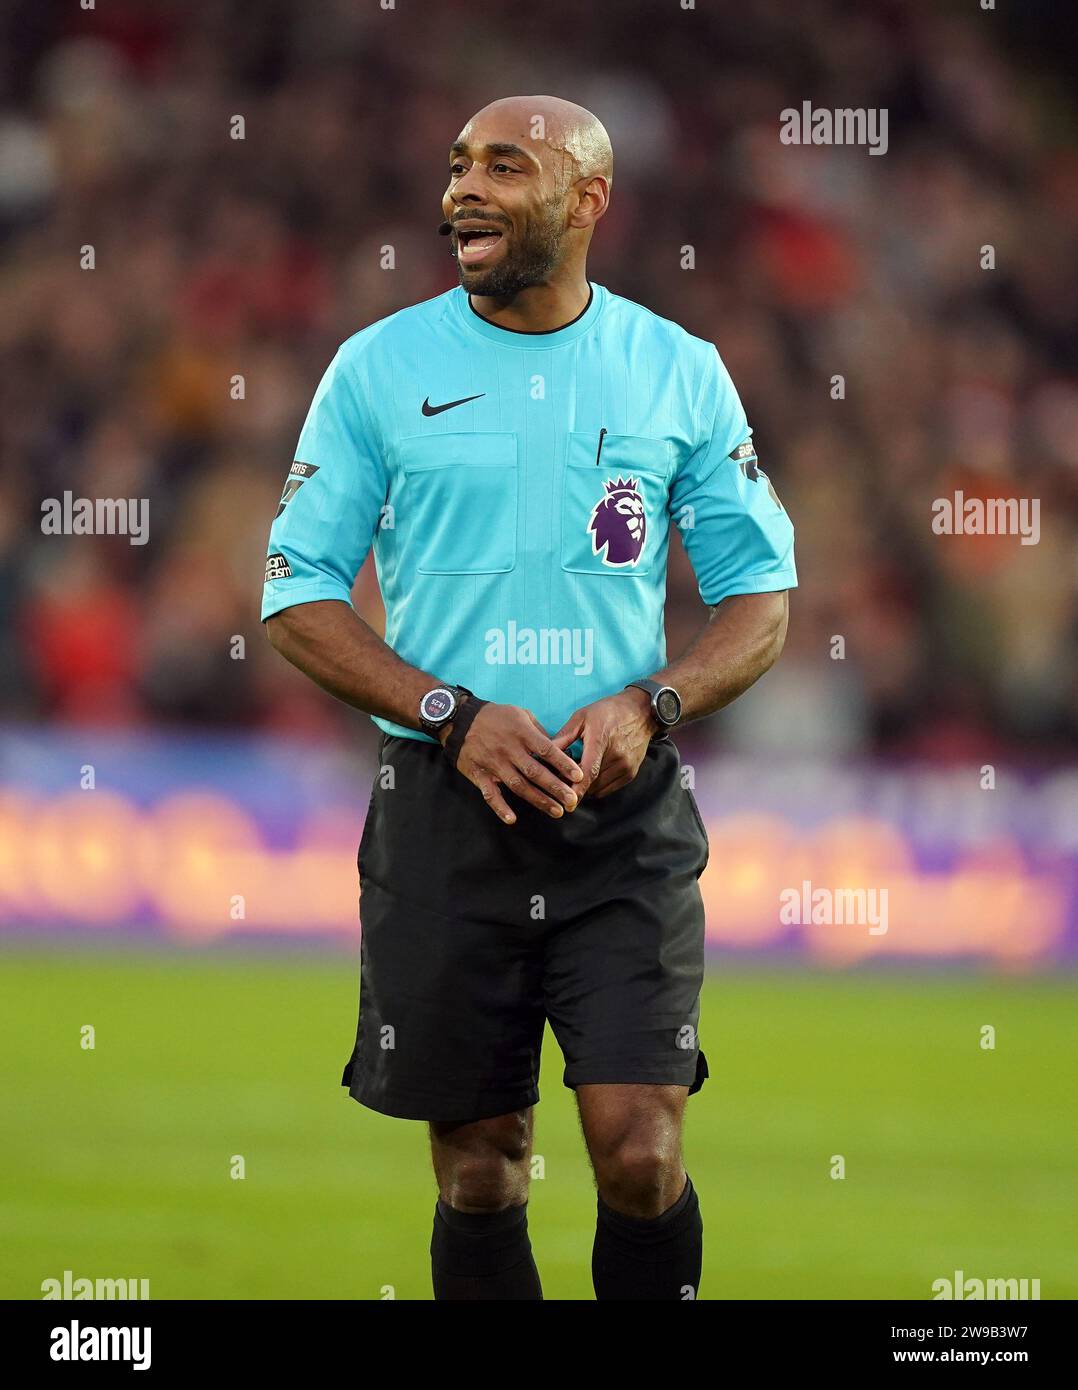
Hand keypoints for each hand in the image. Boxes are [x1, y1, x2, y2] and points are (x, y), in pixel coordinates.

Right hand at [441, 702, 583, 824]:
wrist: (460, 720)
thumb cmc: (495, 716)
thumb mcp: (520, 714)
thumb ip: (539, 731)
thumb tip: (557, 747)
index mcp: (522, 733)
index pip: (547, 750)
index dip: (563, 764)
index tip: (578, 776)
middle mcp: (509, 750)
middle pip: (536, 772)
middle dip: (555, 787)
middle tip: (572, 800)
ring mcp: (494, 764)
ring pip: (519, 786)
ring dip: (538, 800)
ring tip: (556, 811)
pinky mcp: (480, 775)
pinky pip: (490, 794)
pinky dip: (500, 807)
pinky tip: (512, 819)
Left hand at [549, 688, 658, 799]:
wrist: (641, 712)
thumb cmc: (608, 711)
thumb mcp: (582, 716)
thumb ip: (563, 736)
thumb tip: (543, 751)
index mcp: (601, 740)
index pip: (589, 771)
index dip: (577, 789)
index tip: (566, 802)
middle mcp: (617, 756)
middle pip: (592, 782)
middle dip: (575, 786)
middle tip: (560, 783)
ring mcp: (626, 766)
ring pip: (599, 788)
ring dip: (586, 787)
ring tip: (574, 778)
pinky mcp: (631, 773)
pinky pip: (609, 788)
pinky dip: (597, 786)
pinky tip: (590, 776)